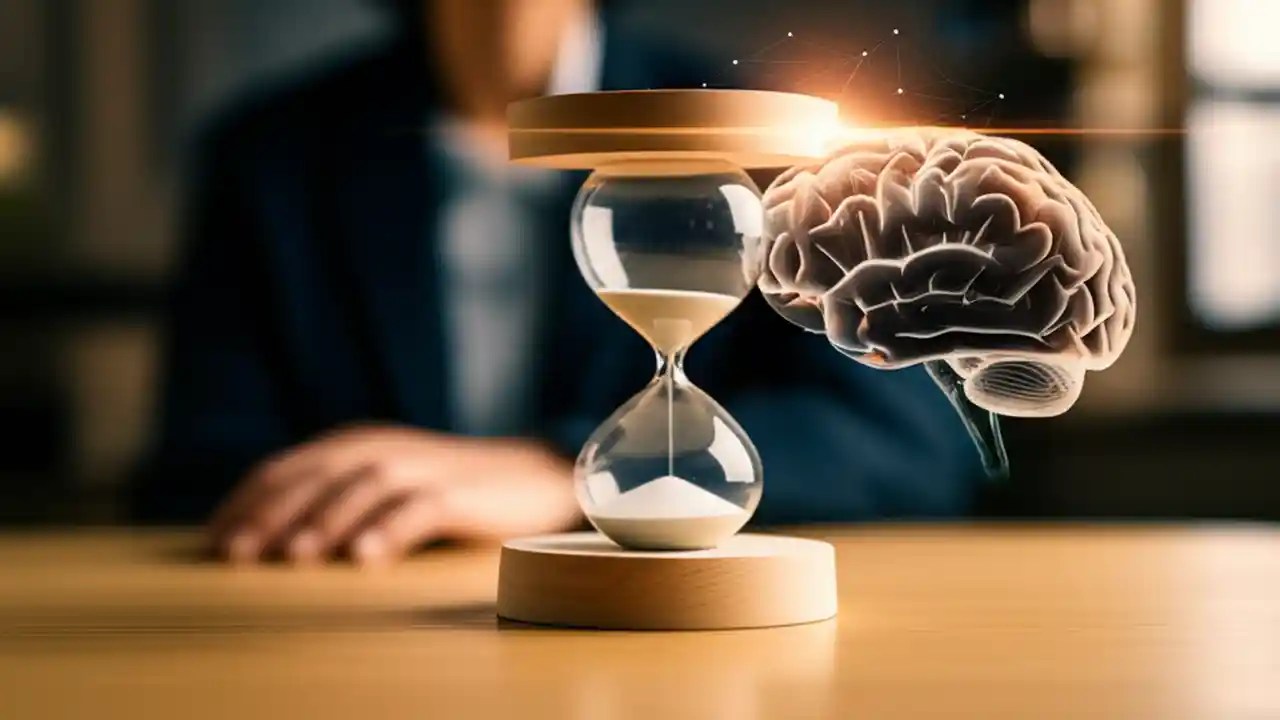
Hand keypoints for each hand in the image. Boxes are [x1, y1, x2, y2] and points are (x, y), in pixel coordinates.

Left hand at [207, 425, 579, 563]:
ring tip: (293, 558)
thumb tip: (265, 540)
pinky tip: (366, 559)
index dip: (246, 502)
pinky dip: (390, 531)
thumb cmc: (446, 489)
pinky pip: (419, 511)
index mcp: (353, 444)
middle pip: (314, 477)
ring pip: (361, 489)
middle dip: (270, 515)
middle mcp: (379, 448)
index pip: (284, 468)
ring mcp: (419, 468)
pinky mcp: (457, 492)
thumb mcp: (380, 483)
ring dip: (324, 522)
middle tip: (236, 555)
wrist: (530, 476)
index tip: (214, 542)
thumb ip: (332, 496)